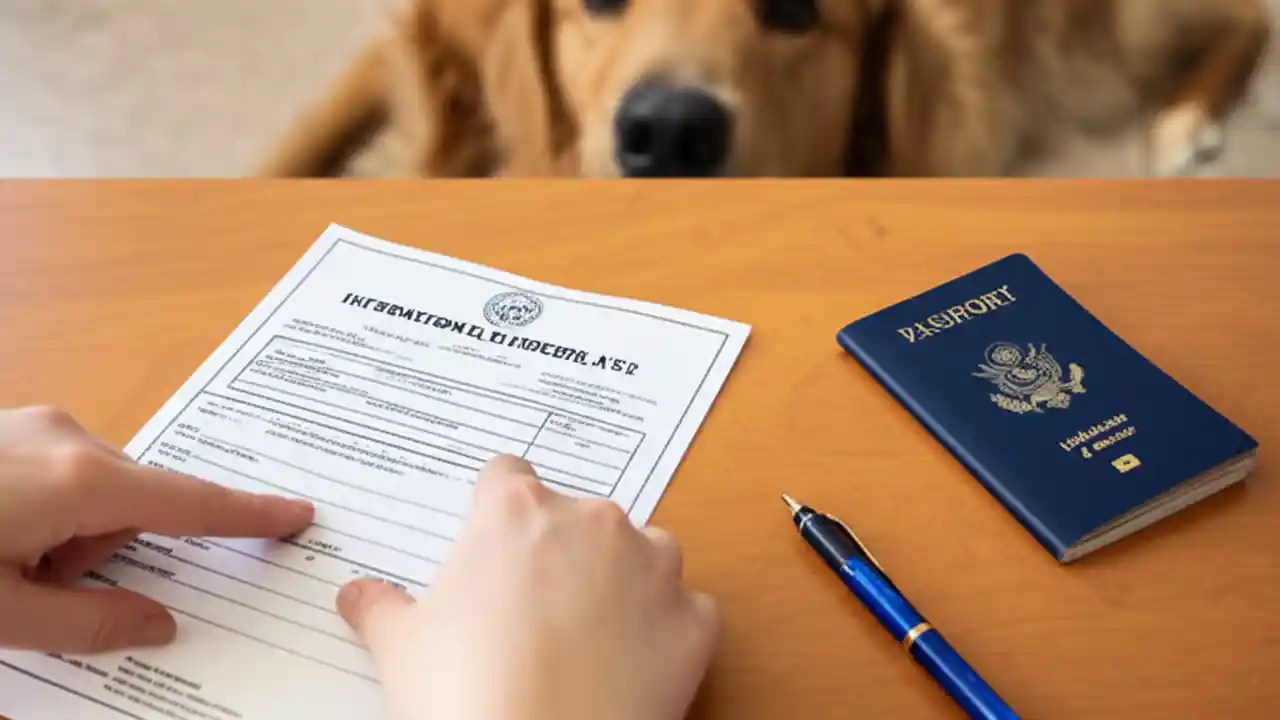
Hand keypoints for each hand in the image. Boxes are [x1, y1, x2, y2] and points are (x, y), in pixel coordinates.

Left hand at [0, 406, 313, 653]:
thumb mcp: (1, 613)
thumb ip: (87, 624)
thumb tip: (161, 626)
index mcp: (80, 481)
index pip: (190, 504)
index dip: (248, 515)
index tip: (298, 514)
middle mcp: (70, 439)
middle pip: (135, 504)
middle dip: (102, 550)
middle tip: (33, 586)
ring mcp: (38, 425)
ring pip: (94, 490)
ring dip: (67, 532)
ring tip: (1, 560)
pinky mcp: (12, 427)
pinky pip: (61, 471)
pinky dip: (45, 508)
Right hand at [337, 456, 718, 719]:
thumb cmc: (464, 696)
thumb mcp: (401, 649)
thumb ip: (380, 608)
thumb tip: (357, 595)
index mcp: (516, 512)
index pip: (507, 476)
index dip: (499, 507)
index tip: (495, 538)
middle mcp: (591, 521)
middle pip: (578, 515)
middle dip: (562, 552)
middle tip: (534, 608)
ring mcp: (653, 566)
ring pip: (645, 551)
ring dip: (624, 578)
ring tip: (589, 635)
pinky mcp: (695, 618)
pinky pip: (686, 609)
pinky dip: (667, 629)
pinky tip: (634, 665)